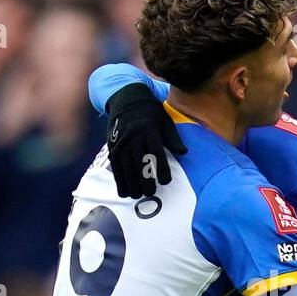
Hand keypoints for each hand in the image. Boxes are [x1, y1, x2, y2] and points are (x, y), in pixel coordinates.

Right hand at [105, 83, 186, 197]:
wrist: (127, 99)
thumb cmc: (151, 113)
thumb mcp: (165, 121)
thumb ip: (173, 138)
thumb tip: (184, 152)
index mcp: (149, 131)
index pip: (156, 152)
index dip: (161, 168)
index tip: (166, 182)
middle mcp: (134, 137)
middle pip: (139, 162)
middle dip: (144, 179)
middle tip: (150, 194)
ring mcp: (121, 142)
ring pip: (126, 166)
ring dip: (131, 183)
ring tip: (137, 196)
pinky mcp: (112, 147)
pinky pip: (116, 166)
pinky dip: (119, 180)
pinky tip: (124, 192)